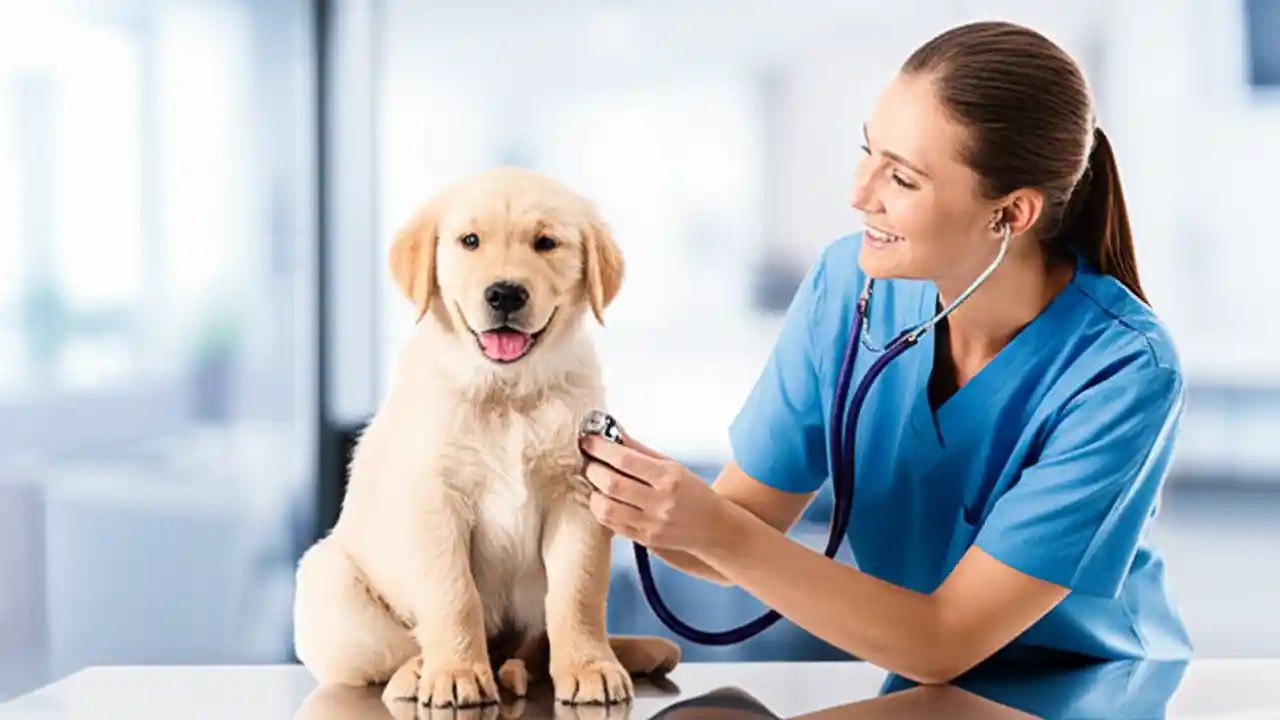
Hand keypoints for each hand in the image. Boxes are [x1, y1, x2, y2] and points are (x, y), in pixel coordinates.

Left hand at [578, 429, 729, 554]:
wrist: (713, 528)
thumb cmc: (693, 492)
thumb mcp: (672, 465)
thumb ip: (640, 450)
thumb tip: (612, 434)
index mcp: (669, 477)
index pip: (625, 460)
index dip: (601, 448)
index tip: (589, 441)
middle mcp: (660, 501)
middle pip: (612, 484)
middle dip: (593, 469)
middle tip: (590, 462)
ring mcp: (651, 524)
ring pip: (606, 508)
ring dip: (594, 492)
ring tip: (596, 483)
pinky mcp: (644, 540)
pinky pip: (611, 525)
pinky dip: (601, 510)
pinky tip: (603, 500)